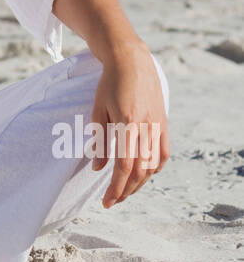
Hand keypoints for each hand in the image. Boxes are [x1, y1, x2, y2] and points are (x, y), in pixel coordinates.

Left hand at [90, 43, 169, 206]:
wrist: (132, 60)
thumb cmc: (109, 83)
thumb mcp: (98, 109)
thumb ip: (99, 140)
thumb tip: (97, 168)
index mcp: (127, 123)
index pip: (124, 166)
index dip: (116, 187)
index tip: (106, 201)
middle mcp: (145, 127)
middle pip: (140, 170)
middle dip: (126, 190)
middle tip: (112, 201)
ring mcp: (157, 125)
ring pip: (153, 165)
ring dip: (140, 182)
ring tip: (125, 191)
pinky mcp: (164, 123)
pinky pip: (163, 152)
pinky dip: (155, 168)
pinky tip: (144, 175)